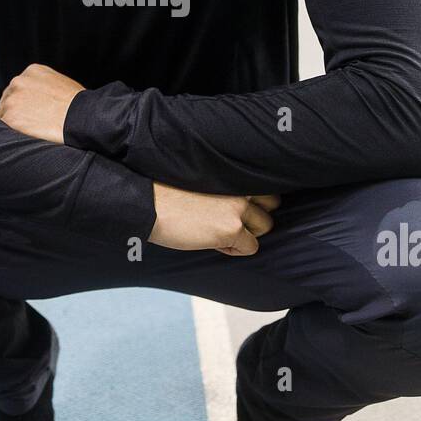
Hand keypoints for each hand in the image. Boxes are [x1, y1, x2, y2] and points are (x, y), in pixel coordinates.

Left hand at [0, 63, 84, 143]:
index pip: (19, 88)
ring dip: (14, 125)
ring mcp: (12, 99)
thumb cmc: (79, 106)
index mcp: (32, 71)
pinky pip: (2, 129)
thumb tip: (41, 100)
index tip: (31, 114)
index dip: (24, 103)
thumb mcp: (62, 85)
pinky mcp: (10, 118)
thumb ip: (45, 88)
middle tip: (32, 126)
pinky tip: (25, 138)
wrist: (82, 118)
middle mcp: (18, 82)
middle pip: (8, 100)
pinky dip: (11, 135)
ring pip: (3, 115)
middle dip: (17, 113)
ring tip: (31, 134)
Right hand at [148, 185, 280, 255]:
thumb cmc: (166, 193)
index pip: (264, 185)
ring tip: (219, 232)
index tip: (231, 207)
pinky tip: (212, 242)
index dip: (251, 200)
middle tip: (229, 221)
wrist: (148, 205)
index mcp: (233, 171)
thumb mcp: (202, 180)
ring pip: (265, 226)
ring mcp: (239, 207)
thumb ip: (225, 187)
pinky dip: (234, 249)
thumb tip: (239, 206)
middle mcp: (241, 187)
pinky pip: (250, 247)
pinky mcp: (232, 229)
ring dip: (246, 233)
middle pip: (272, 204)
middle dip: (255, 216)